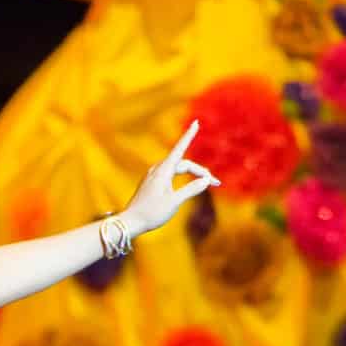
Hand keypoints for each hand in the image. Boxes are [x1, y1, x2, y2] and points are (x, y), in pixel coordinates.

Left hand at [121, 123, 218, 240]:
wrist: (130, 222)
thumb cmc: (151, 213)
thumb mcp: (175, 202)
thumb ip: (191, 190)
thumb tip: (206, 180)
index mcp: (163, 171)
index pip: (180, 148)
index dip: (189, 136)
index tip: (196, 122)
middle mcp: (157, 170)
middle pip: (183, 164)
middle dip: (200, 171)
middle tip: (215, 183)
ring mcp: (153, 176)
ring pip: (177, 169)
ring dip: (192, 175)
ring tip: (205, 183)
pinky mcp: (151, 183)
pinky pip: (170, 175)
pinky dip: (182, 178)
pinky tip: (187, 186)